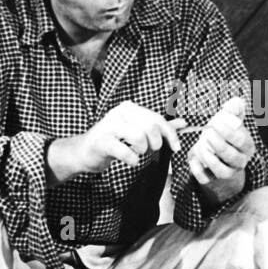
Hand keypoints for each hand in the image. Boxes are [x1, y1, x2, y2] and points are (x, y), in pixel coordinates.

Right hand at [59, 100, 184, 176]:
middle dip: (155, 143)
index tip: (176, 148)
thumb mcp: (137, 130)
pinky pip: (125, 151)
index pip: (157, 118)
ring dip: (142, 150)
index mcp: (130, 108)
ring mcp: (109, 126)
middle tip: (149, 150)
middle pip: (150, 127)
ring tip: (137, 153)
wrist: (85, 151)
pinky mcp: (101, 142)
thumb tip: (183, 123)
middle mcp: (119, 113)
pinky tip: (130, 160)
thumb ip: (159, 127)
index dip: (170, 135)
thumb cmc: (113, 141)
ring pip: (139, 137)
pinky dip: (132, 159)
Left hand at [187, 96, 255, 189]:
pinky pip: (205, 178)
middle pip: (232, 157)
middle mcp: (239, 162)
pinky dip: (197, 169)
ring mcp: (226, 173)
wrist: (221, 161)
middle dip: (219, 145)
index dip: (229, 132)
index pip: (241, 141)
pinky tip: (193, 157)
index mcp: (247, 146)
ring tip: (200, 145)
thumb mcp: (232, 123)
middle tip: (208, 133)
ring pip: (221, 171)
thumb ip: (234, 110)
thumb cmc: (226, 137)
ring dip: (209, 158)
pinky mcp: (211, 180)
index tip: (216, 123)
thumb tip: (236, 102)